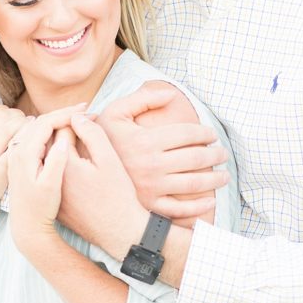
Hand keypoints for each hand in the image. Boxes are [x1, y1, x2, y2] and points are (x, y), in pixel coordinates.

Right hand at [0, 104, 26, 234]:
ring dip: (23, 125)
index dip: (1, 109)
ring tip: (29, 128)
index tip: (7, 116)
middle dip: (15, 114)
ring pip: (10, 130)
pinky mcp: (0, 175)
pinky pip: (15, 152)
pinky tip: (32, 143)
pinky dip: (24, 144)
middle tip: (22, 121)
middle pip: (2, 117)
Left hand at [7, 105, 82, 256]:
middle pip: (39, 120)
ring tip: (76, 117)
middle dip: (62, 113)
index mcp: (24, 153)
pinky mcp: (18, 160)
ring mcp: (15, 154)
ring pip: (35, 127)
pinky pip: (33, 135)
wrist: (26, 226)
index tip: (85, 109)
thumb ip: (56, 161)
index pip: (45, 122)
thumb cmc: (42, 209)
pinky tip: (61, 130)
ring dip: (56, 119)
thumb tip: (62, 139)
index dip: (66, 113)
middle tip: (84, 108)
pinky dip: (49, 129)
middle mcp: (15, 150)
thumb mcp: (52, 186)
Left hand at [58, 113, 148, 259]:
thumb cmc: (116, 198)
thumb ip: (92, 135)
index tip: (90, 111)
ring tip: (75, 127)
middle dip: (62, 122)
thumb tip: (77, 118)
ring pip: (44, 152)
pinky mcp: (50, 197)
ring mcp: (47, 188)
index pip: (58, 128)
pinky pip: (45, 168)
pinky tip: (68, 149)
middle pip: (46, 138)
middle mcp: (45, 174)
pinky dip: (53, 154)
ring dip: (56, 137)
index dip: (74, 116)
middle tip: (82, 114)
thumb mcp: (108, 161)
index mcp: (59, 163)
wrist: (114, 234)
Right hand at [95, 84, 228, 220]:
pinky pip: (180, 209)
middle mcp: (152, 165)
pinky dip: (198, 207)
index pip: (188, 134)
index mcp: (147, 141)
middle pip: (196, 158)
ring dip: (214, 180)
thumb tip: (170, 93)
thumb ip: (142, 99)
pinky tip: (209, 201)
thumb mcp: (115, 112)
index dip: (205, 133)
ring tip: (223, 176)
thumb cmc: (100, 140)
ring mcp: (152, 188)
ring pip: (194, 183)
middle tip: (222, 154)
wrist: (79, 176)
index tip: (212, 134)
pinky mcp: (149, 205)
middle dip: (215, 155)